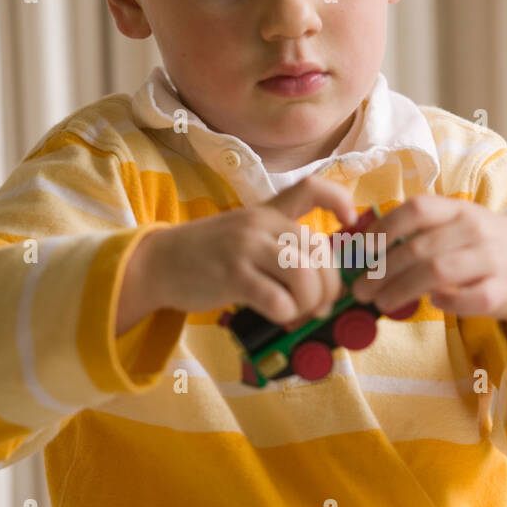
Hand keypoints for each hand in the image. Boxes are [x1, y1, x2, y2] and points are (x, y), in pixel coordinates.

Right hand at [118, 175, 358, 335]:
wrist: (157, 263)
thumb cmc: (207, 257)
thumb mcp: (243, 237)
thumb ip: (279, 248)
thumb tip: (322, 288)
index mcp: (268, 212)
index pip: (311, 188)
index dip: (340, 200)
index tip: (350, 220)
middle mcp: (261, 224)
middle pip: (319, 252)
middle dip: (328, 287)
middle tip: (318, 307)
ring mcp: (246, 247)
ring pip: (304, 276)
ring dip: (308, 303)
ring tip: (296, 314)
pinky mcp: (233, 275)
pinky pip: (278, 300)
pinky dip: (285, 315)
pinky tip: (275, 317)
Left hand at [350, 195, 506, 390]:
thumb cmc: (483, 248)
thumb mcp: (458, 227)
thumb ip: (422, 232)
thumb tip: (366, 249)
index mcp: (459, 209)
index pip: (416, 210)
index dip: (382, 229)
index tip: (360, 251)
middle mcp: (476, 229)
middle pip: (419, 248)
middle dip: (382, 271)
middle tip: (360, 290)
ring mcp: (492, 259)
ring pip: (438, 273)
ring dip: (402, 289)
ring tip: (380, 303)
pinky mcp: (503, 291)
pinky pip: (468, 298)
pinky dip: (446, 302)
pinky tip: (433, 303)